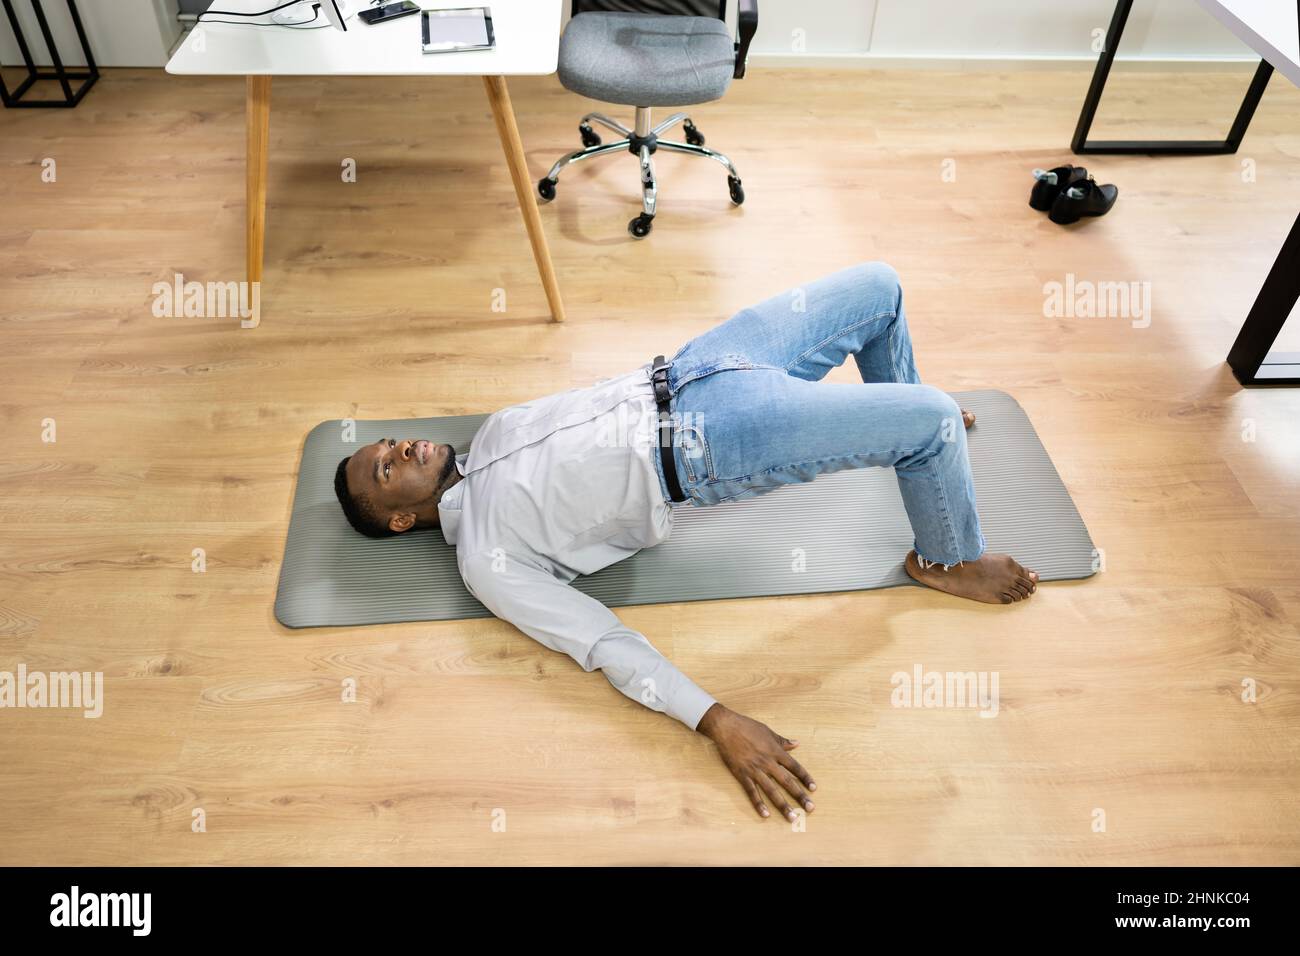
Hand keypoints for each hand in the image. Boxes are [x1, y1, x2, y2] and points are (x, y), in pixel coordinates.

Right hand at [697, 703, 815, 820]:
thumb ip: (782, 741)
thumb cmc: (747, 727)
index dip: (805, 778)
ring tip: (792, 817)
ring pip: (772, 790)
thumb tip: (796, 743)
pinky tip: (765, 814)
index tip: (813, 788)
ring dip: (783, 805)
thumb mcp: (768, 731)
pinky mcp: (742, 775)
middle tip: (810, 808)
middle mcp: (768, 763)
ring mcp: (755, 770)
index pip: (795, 767)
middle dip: (800, 795)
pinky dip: (758, 804)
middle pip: (787, 782)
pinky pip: (752, 792)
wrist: (726, 727)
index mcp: (776, 751)